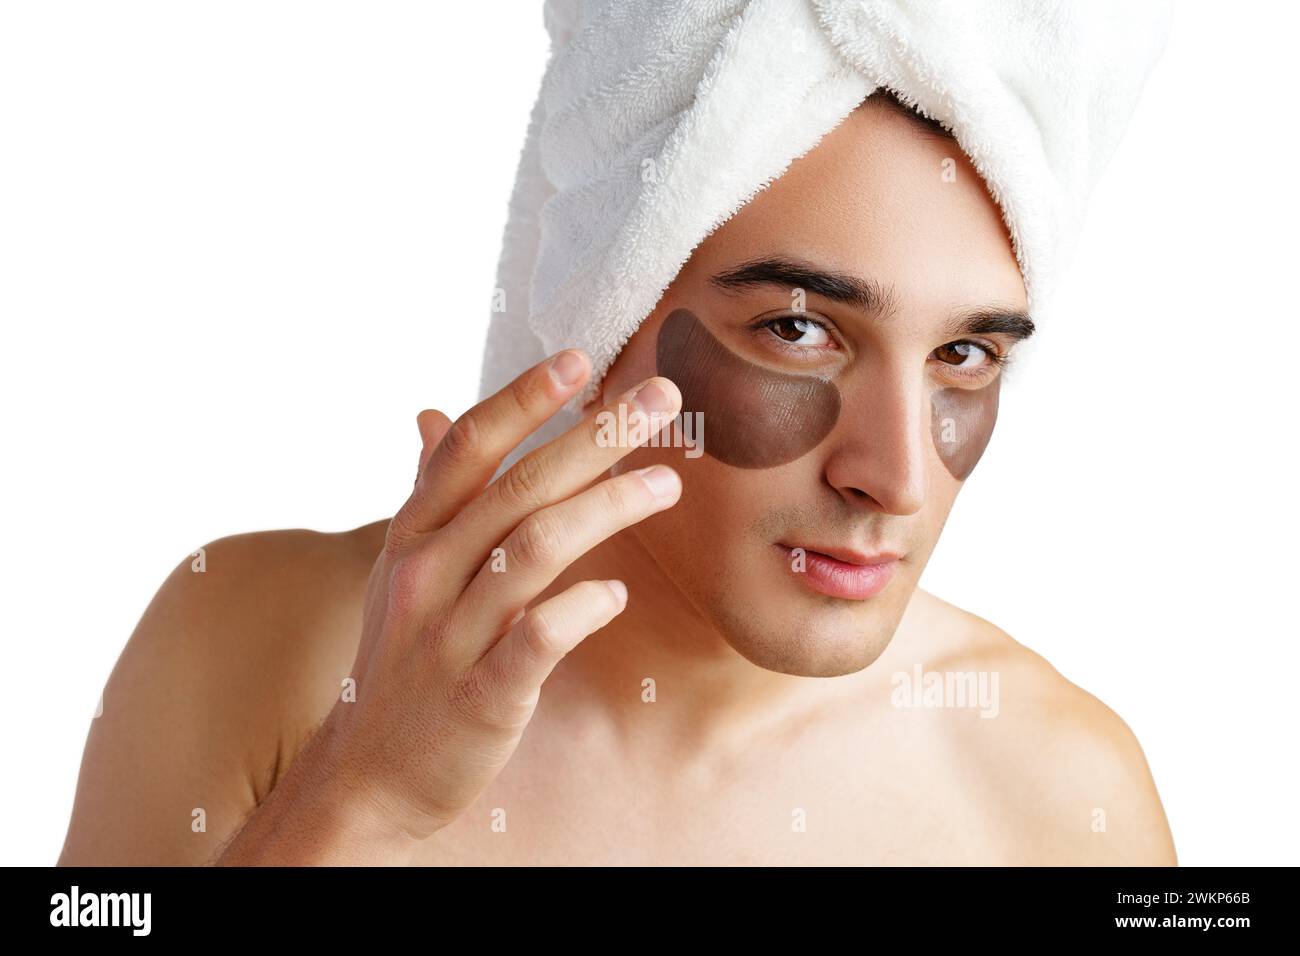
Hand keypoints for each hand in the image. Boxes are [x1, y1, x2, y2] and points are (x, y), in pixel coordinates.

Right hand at [319, 349, 681, 842]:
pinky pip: (537, 639)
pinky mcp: (481, 694)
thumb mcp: (403, 568)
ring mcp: (451, 635)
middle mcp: (427, 574)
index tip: (582, 359)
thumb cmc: (405, 659)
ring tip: (666, 484)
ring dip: (605, 508)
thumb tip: (431, 413)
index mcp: (413, 536)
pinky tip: (617, 591)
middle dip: (593, 436)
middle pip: (516, 487)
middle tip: (661, 398)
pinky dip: (581, 608)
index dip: (523, 399)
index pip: (467, 448)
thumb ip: (427, 491)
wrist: (369, 774)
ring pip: (531, 550)